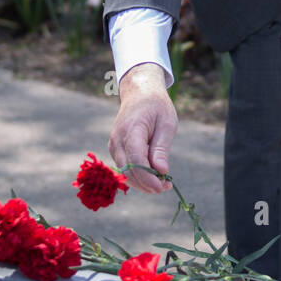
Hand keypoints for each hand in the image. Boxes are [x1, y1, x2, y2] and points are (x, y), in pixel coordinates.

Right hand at [109, 63, 176, 193]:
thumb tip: (161, 171)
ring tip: (162, 183)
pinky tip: (152, 176)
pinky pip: (124, 167)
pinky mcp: (115, 149)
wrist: (139, 93)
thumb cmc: (156, 106)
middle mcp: (117, 139)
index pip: (136, 159)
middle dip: (146, 184)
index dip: (148, 177)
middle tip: (166, 187)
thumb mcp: (166, 123)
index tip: (162, 186)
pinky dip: (137, 175)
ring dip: (142, 182)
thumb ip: (161, 148)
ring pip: (125, 172)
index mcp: (132, 130)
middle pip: (128, 170)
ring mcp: (114, 145)